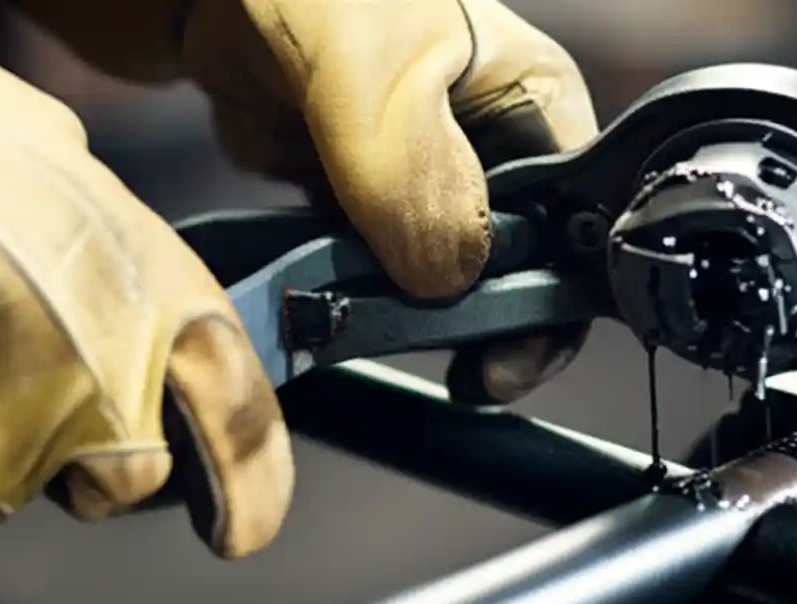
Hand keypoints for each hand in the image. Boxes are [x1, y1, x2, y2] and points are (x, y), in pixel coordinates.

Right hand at [0, 17, 293, 557]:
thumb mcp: (40, 151)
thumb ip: (102, 227)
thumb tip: (119, 252)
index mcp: (154, 289)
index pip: (242, 424)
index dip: (252, 491)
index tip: (239, 528)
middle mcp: (103, 375)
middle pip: (121, 482)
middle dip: (82, 458)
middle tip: (21, 390)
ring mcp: (10, 434)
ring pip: (10, 488)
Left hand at [16, 0, 601, 402]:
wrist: (213, 5)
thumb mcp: (381, 69)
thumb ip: (419, 172)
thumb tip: (446, 278)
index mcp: (538, 109)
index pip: (584, 220)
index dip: (560, 288)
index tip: (516, 345)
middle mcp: (499, 159)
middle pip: (524, 270)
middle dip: (494, 321)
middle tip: (470, 373)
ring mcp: (434, 194)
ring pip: (451, 290)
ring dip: (422, 322)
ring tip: (390, 336)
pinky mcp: (375, 221)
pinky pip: (384, 286)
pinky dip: (364, 307)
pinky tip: (347, 317)